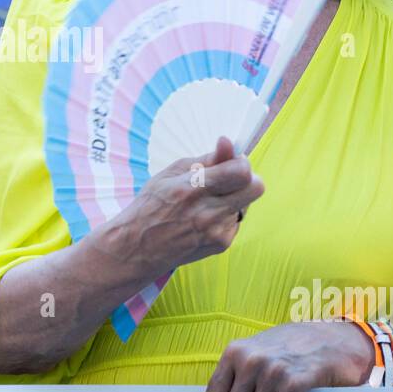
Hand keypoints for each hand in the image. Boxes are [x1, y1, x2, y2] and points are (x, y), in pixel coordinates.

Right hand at [116, 136, 263, 275]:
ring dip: (233, 197)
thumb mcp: (171, 173)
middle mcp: (207, 212)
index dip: (240, 162)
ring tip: (206, 202)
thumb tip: (228, 143)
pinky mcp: (222, 244)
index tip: (231, 161)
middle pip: (255, 187)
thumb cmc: (151, 205)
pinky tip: (204, 218)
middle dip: (247, 178)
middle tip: (229, 178)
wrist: (137, 248)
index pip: (241, 172)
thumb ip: (206, 159)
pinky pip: (237, 219)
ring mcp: (217, 231)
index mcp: (192, 189)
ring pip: (246, 203)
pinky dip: (225, 214)